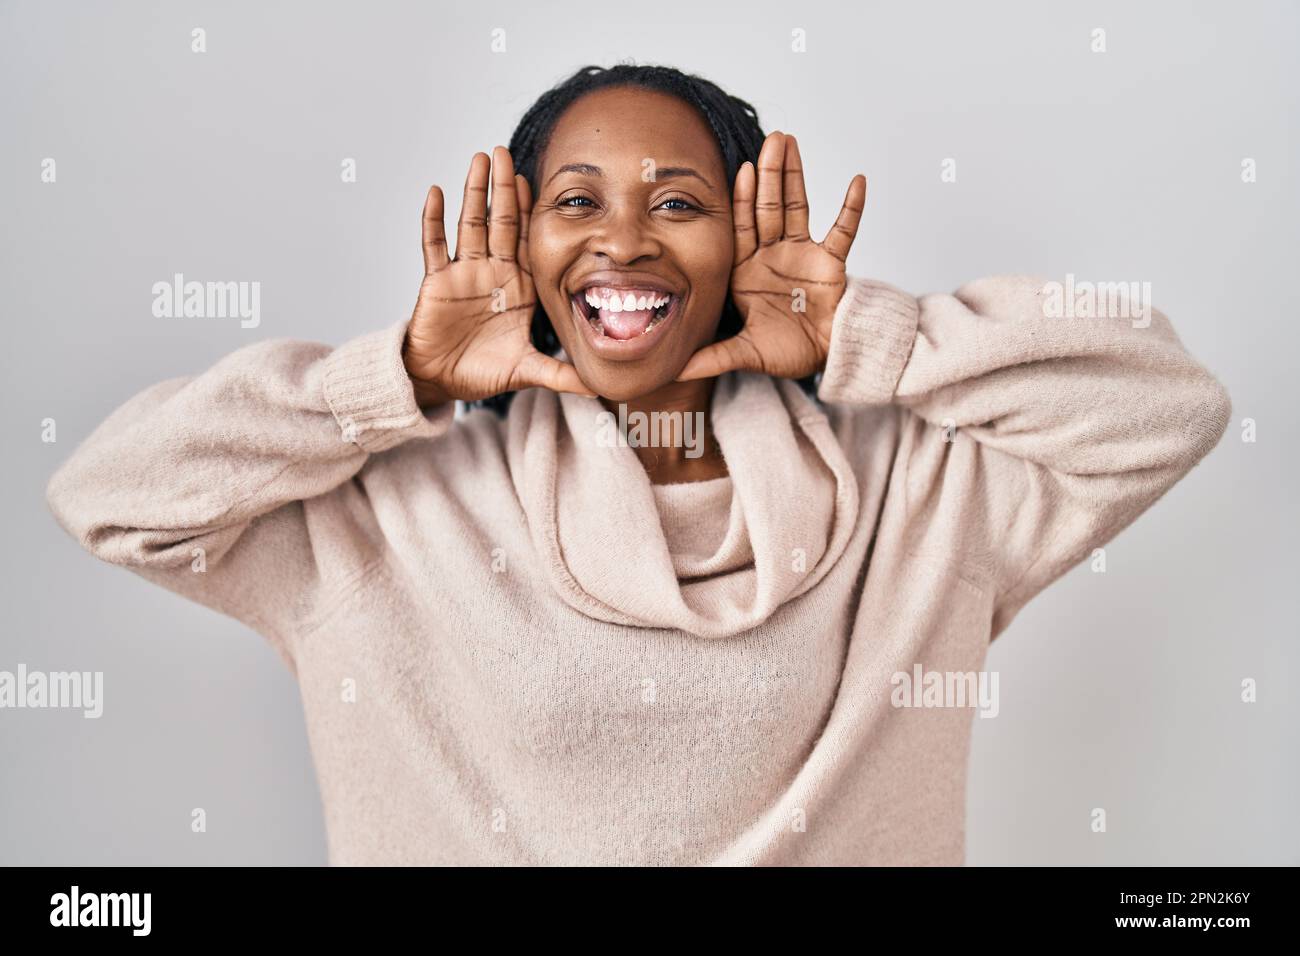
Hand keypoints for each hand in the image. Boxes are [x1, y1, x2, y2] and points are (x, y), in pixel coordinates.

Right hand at [403, 146, 593, 404]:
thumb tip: (600, 386)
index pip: (527, 242)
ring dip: (473, 192)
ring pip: (470, 224)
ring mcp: (463, 273)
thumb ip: (562, 375)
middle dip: (503, 189)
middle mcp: (492, 273)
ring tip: (478, 159)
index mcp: (518, 287)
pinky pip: (434, 245)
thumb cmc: (482, 372)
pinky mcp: (437, 281)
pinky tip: (436, 192)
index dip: (531, 213)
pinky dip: (434, 219)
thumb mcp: (528, 371)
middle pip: (500, 223)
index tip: (535, 182)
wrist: (441, 381)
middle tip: (505, 153)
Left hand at [677, 132, 865, 381]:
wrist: (823, 360)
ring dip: (795, 176)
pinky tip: (858, 181)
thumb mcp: (745, 354)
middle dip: (768, 174)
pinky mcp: (832, 264)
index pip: (742, 227)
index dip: (741, 199)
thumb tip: (674, 371)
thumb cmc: (785, 351)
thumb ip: (712, 357)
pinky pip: (844, 231)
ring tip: (791, 142)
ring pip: (799, 208)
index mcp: (747, 270)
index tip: (741, 169)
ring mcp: (804, 255)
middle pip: (769, 207)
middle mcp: (773, 255)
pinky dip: (852, 208)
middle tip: (770, 139)